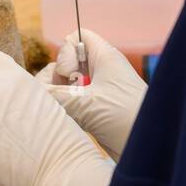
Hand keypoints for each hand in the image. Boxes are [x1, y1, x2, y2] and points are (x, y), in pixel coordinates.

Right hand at [36, 29, 146, 160]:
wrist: (153, 147)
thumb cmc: (127, 118)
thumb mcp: (86, 104)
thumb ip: (55, 95)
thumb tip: (32, 92)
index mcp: (105, 57)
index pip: (76, 37)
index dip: (65, 52)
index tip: (69, 74)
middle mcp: (103, 71)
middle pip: (68, 62)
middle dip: (57, 77)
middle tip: (60, 94)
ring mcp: (101, 91)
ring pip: (69, 85)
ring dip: (60, 96)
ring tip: (62, 110)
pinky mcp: (100, 110)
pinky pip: (75, 102)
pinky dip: (67, 109)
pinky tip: (67, 120)